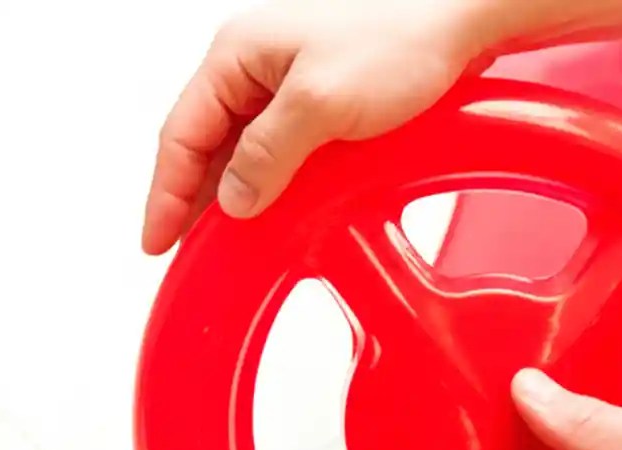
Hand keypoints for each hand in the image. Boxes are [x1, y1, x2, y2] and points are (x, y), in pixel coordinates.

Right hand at [141, 0, 520, 254]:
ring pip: (246, 147)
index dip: (166, 193)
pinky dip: (274, 180)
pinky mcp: (327, 96)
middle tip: (189, 253)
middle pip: (208, 143)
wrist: (463, 20)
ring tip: (229, 242)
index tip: (158, 241)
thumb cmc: (399, 39)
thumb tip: (232, 200)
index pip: (181, 132)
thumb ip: (268, 152)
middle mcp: (257, 66)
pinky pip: (284, 145)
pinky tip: (278, 209)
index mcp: (237, 55)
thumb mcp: (320, 102)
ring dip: (237, 192)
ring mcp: (292, 80)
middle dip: (195, 199)